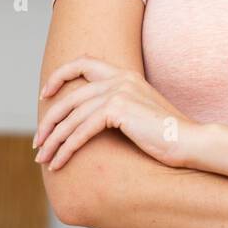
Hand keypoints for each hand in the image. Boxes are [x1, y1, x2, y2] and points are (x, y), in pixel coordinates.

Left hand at [34, 56, 197, 169]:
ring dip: (53, 141)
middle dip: (49, 122)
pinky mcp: (117, 110)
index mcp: (125, 74)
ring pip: (71, 117)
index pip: (82, 63)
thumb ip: (118, 107)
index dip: (59, 76)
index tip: (45, 94)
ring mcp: (118, 91)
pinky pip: (81, 131)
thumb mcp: (140, 113)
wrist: (189, 141)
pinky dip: (66, 149)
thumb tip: (91, 120)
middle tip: (38, 143)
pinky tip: (58, 164)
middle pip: (69, 97)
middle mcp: (119, 78)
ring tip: (43, 159)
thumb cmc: (167, 135)